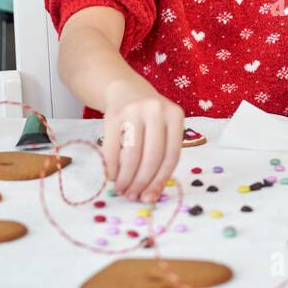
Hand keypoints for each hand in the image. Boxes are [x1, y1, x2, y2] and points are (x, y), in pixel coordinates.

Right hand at [101, 79, 184, 203]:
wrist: (125, 90)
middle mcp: (157, 110)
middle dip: (141, 182)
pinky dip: (111, 168)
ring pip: (133, 155)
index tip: (150, 197)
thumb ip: (161, 155)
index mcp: (175, 115)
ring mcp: (135, 111)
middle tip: (132, 196)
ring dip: (126, 178)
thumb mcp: (163, 128)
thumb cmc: (148, 118)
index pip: (171, 156)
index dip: (160, 181)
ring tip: (121, 189)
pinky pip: (112, 149)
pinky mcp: (114, 115)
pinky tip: (112, 176)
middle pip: (152, 157)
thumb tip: (151, 195)